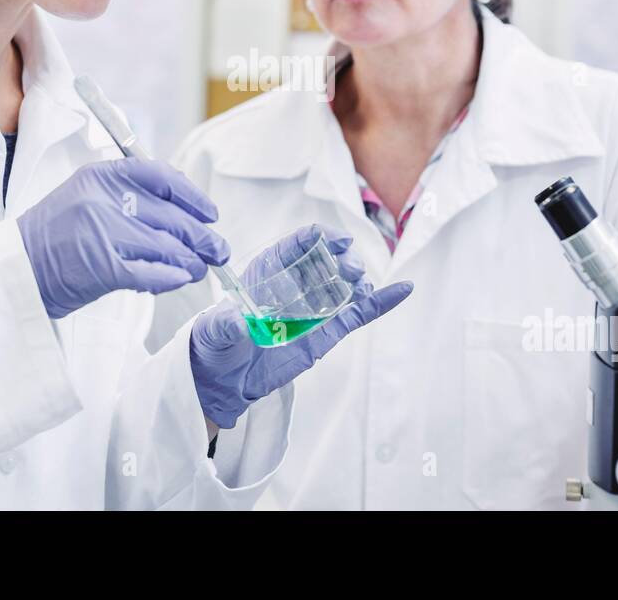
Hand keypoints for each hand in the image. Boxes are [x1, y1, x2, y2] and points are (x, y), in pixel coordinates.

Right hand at [17, 158, 228, 317]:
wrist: (16, 271)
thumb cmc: (56, 238)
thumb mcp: (86, 199)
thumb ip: (129, 198)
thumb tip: (184, 213)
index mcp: (101, 176)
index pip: (160, 176)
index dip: (192, 196)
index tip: (210, 213)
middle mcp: (103, 199)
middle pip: (171, 216)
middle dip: (202, 237)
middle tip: (217, 250)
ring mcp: (103, 233)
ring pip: (168, 246)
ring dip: (191, 261)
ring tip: (200, 269)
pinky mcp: (103, 267)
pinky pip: (153, 273)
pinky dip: (172, 278)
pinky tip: (179, 279)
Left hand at [190, 224, 412, 428]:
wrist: (222, 380)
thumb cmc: (214, 344)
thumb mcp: (214, 332)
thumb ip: (227, 325)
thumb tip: (240, 323)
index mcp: (267, 271)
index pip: (297, 243)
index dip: (319, 237)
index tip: (337, 242)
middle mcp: (295, 284)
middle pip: (328, 259)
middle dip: (344, 259)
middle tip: (350, 272)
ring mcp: (313, 307)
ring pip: (345, 283)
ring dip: (360, 279)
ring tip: (362, 287)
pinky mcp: (326, 332)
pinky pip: (357, 314)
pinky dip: (380, 302)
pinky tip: (402, 290)